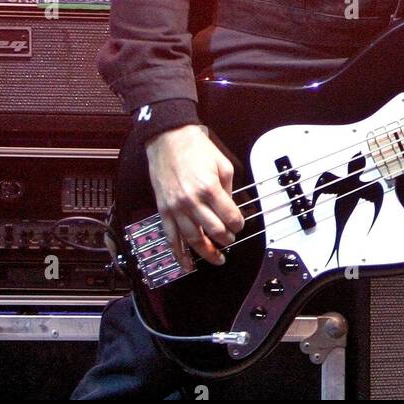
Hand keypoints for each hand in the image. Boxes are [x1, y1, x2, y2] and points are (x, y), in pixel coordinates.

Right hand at [145, 125, 243, 269]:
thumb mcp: (223, 164)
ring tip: (217, 258)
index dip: (238, 225)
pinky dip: (179, 254)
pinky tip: (187, 264)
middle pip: (214, 231)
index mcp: (209, 188)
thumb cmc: (195, 147)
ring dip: (207, 252)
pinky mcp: (163, 210)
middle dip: (226, 239)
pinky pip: (171, 238)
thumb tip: (231, 207)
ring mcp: (175, 207)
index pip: (229, 217)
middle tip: (230, 241)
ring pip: (193, 240)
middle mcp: (191, 200)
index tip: (240, 225)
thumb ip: (229, 188)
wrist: (168, 138)